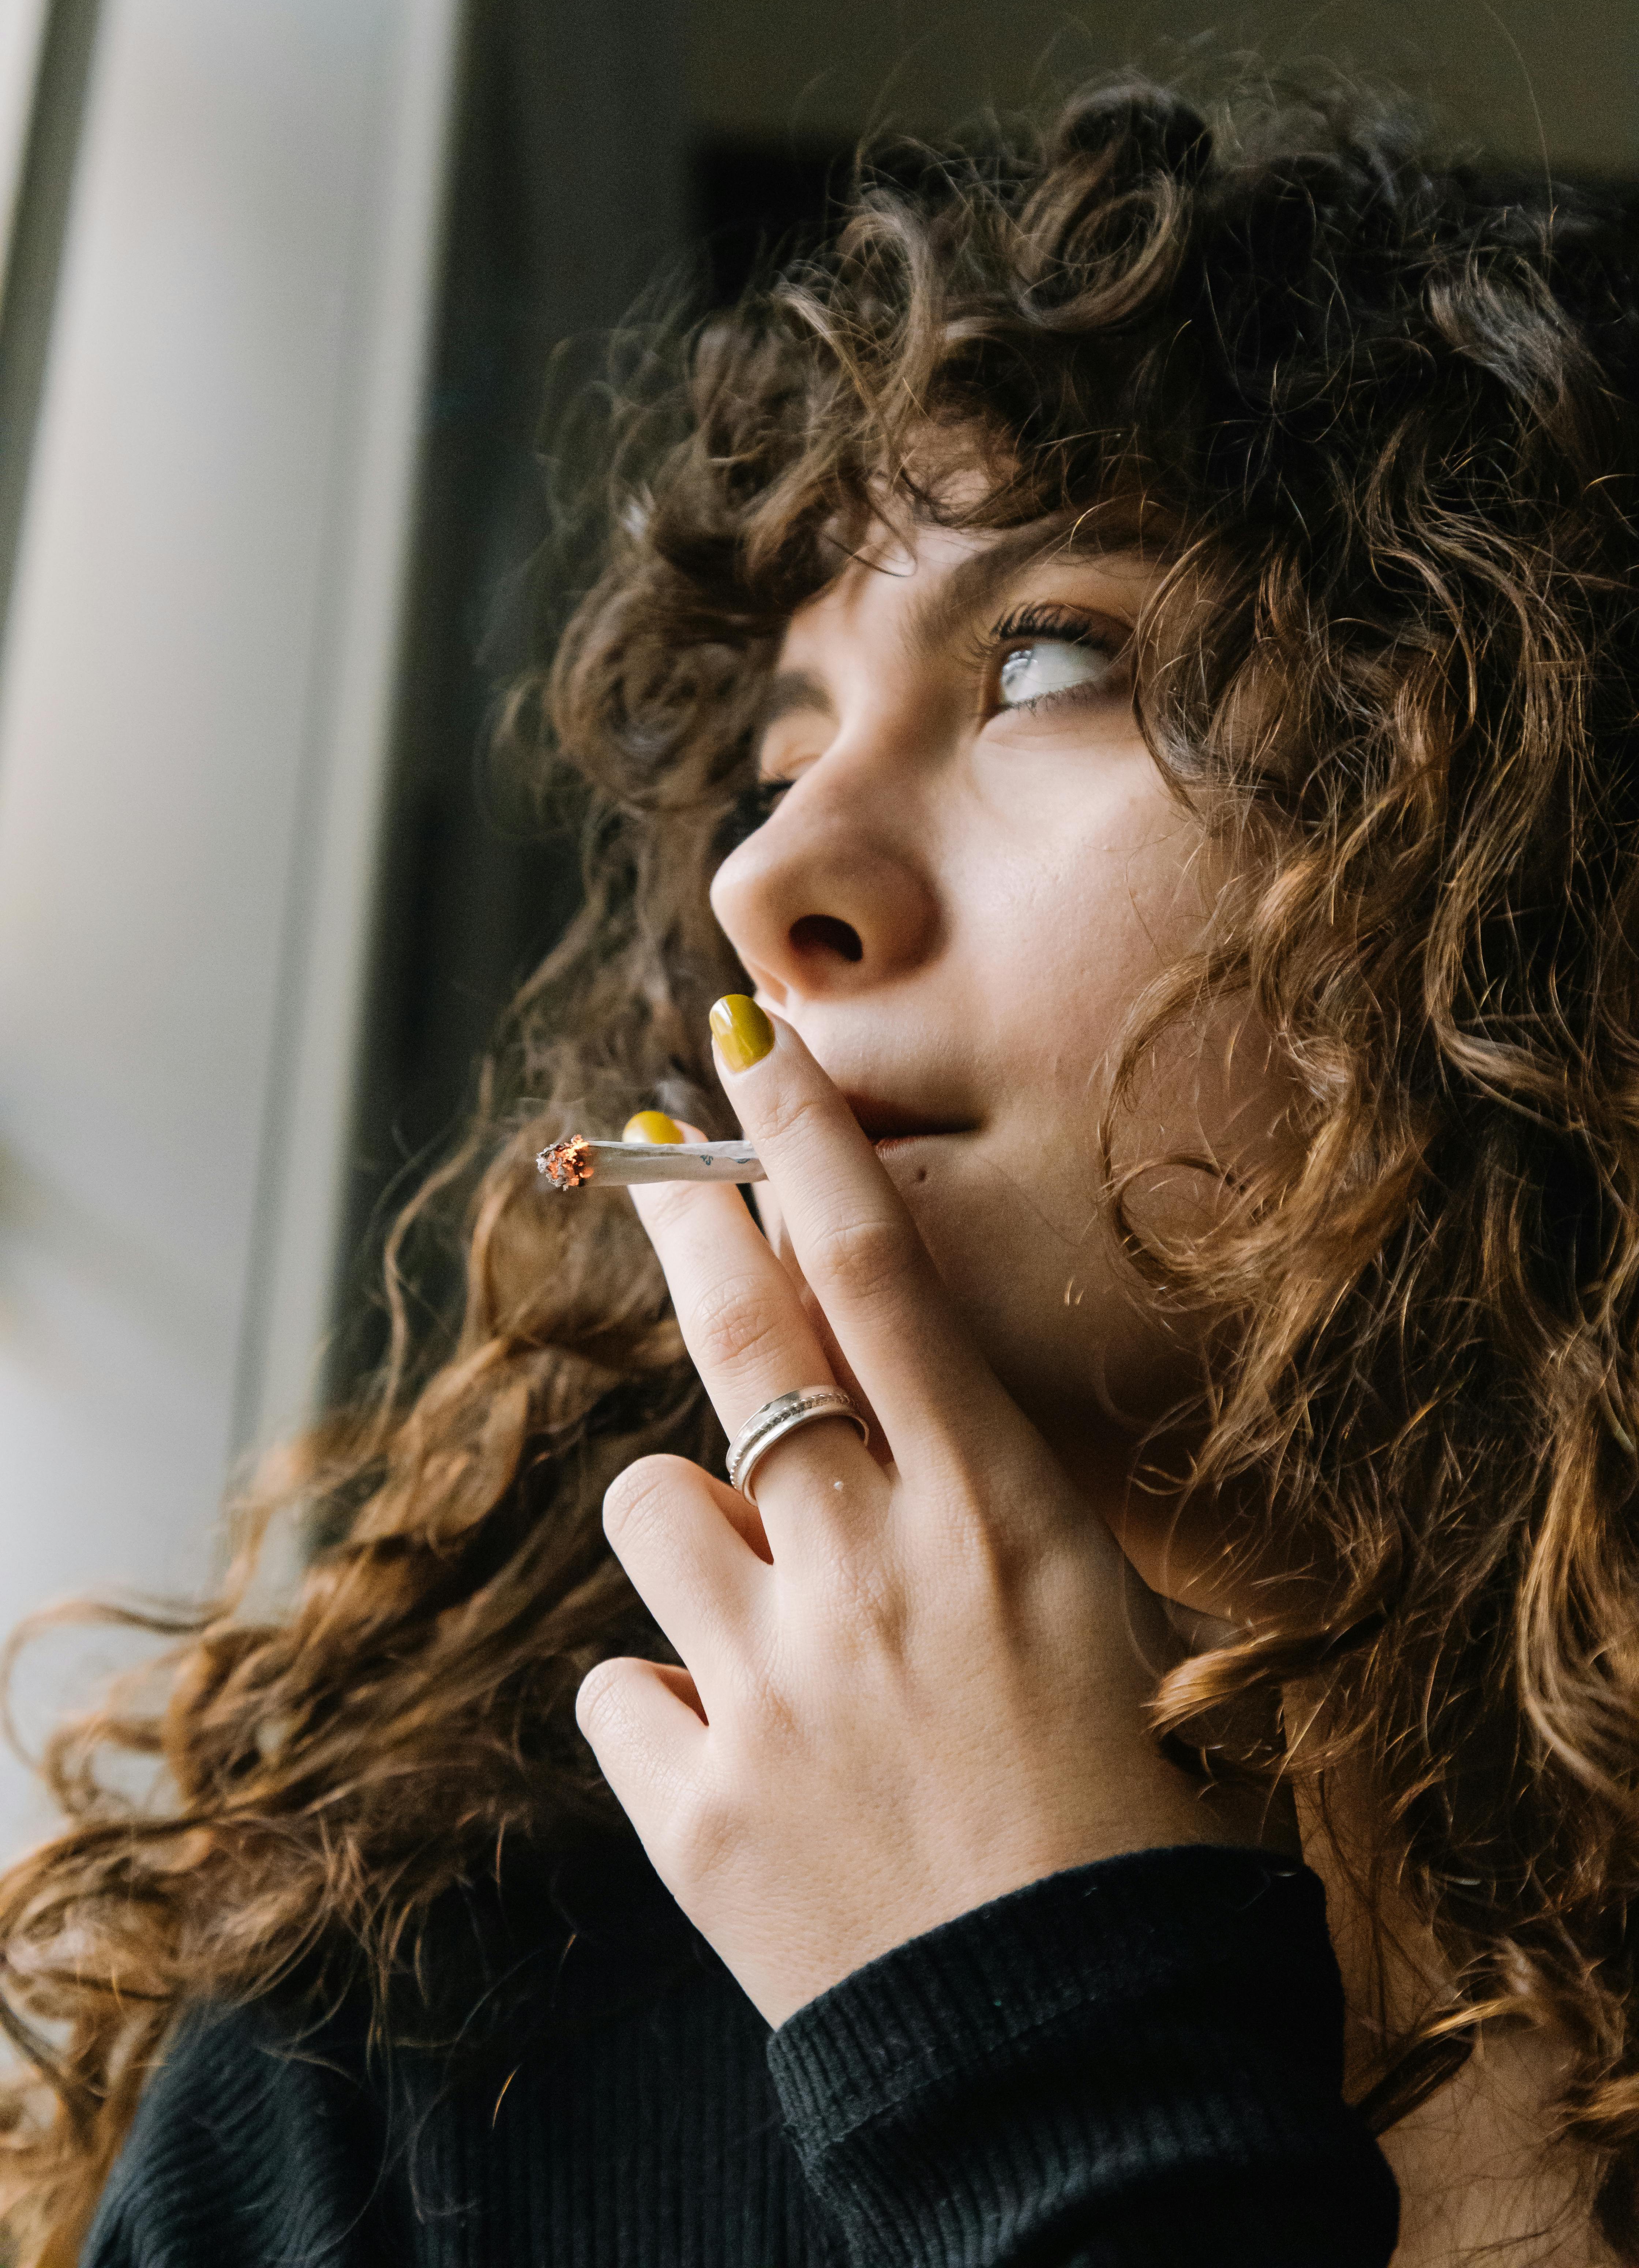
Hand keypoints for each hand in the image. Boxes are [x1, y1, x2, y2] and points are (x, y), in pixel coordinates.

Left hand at [575, 999, 1263, 2026]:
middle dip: (690, 1226)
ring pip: (650, 1510)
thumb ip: (962, 1512)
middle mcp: (873, 1568)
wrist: (1078, 2053)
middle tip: (656, 1166)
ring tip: (769, 1627)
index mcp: (995, 1518)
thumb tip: (838, 1440)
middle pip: (741, 1337)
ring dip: (694, 1540)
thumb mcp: (1091, 1621)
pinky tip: (748, 1765)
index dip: (804, 1144)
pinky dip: (668, 1708)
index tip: (751, 1051)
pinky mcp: (691, 1806)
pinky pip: (619, 1689)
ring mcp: (771, 1683)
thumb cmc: (1122, 1823)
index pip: (880, 1273)